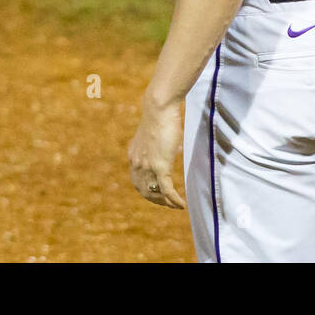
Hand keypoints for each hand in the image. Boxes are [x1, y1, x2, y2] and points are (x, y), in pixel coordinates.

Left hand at [128, 94, 186, 208]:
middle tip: (168, 204)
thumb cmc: (159, 115)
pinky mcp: (160, 166)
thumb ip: (155, 144)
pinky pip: (167, 190)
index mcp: (133, 155)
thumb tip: (166, 145)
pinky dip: (173, 200)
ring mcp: (147, 166)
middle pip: (144, 190)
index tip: (157, 194)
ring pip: (155, 193)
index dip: (146, 190)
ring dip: (166, 202)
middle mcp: (137, 163)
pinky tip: (181, 204)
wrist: (159, 108)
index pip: (136, 180)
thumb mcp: (153, 134)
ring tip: (175, 206)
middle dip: (156, 200)